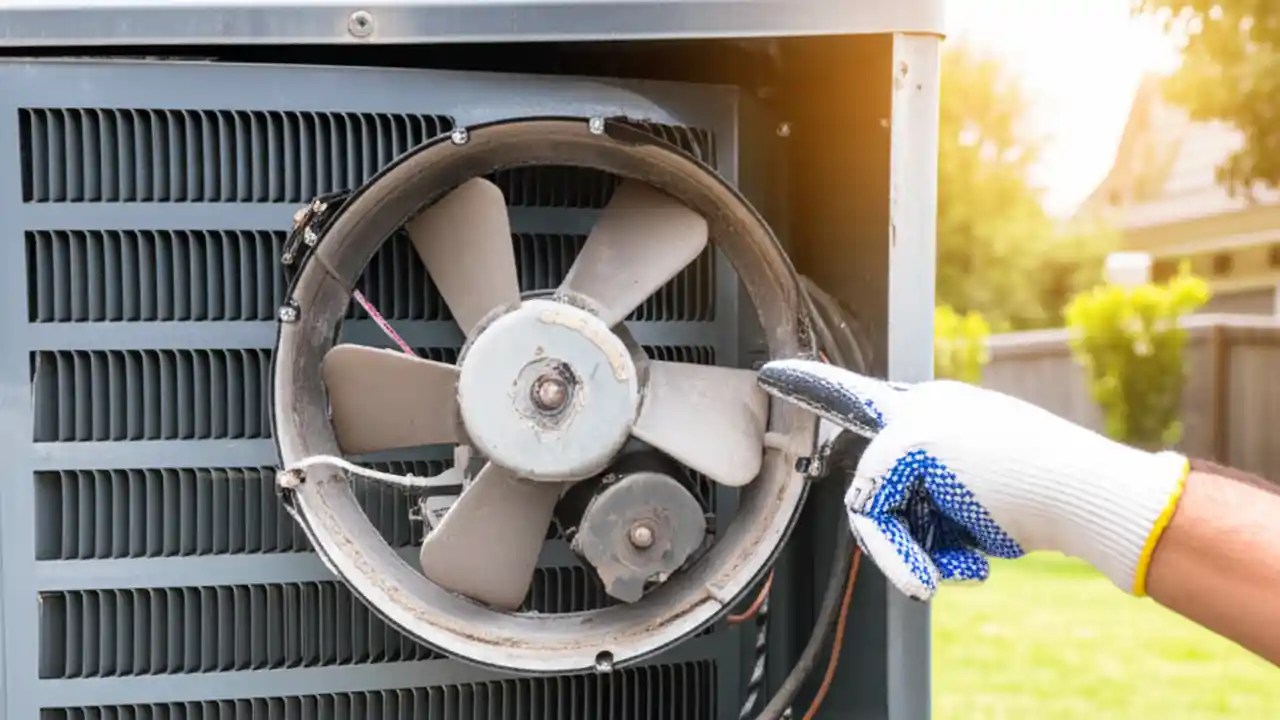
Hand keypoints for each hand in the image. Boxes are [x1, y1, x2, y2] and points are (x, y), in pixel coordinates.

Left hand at [758, 359, 1189, 601]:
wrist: (1088, 491)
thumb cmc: (1051, 499)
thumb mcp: (983, 497)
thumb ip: (935, 499)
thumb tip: (901, 541)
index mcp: (943, 410)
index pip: (871, 397)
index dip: (820, 387)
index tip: (774, 374)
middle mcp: (922, 405)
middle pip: (873, 480)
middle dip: (898, 543)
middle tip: (926, 580)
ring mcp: (913, 420)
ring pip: (873, 504)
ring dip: (910, 553)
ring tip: (955, 569)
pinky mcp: (907, 444)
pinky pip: (874, 514)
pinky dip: (901, 554)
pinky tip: (949, 568)